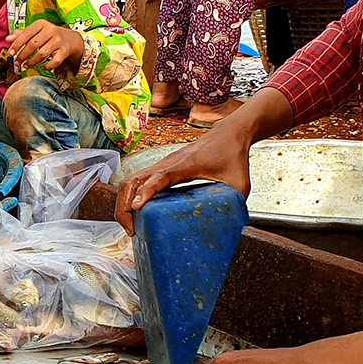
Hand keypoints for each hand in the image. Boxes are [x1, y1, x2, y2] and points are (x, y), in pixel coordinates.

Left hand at [7, 20, 83, 70]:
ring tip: (25, 66)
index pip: (26, 34)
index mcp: (41, 24)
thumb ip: (21, 34)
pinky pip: (54, 61)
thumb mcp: (35, 31)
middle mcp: (51, 30)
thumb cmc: (48, 35)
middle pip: (33, 45)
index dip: (17, 44)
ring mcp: (58, 41)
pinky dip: (47, 66)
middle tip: (17, 63)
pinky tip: (42, 67)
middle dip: (23, 55)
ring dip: (32, 62)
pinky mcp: (64, 51)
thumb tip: (7, 39)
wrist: (69, 39)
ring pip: (42, 54)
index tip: (10, 53)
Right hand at [114, 121, 251, 231]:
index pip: (159, 177)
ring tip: (130, 226)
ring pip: (130, 181)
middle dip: (124, 206)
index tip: (138, 207)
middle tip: (131, 229)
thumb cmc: (232, 155)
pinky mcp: (161, 169)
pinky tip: (136, 214)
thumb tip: (230, 228)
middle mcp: (168, 163)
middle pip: (133, 180)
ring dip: (123, 203)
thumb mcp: (240, 184)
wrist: (228, 134)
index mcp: (186, 165)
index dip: (146, 191)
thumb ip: (236, 205)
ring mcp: (161, 165)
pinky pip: (136, 181)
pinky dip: (129, 197)